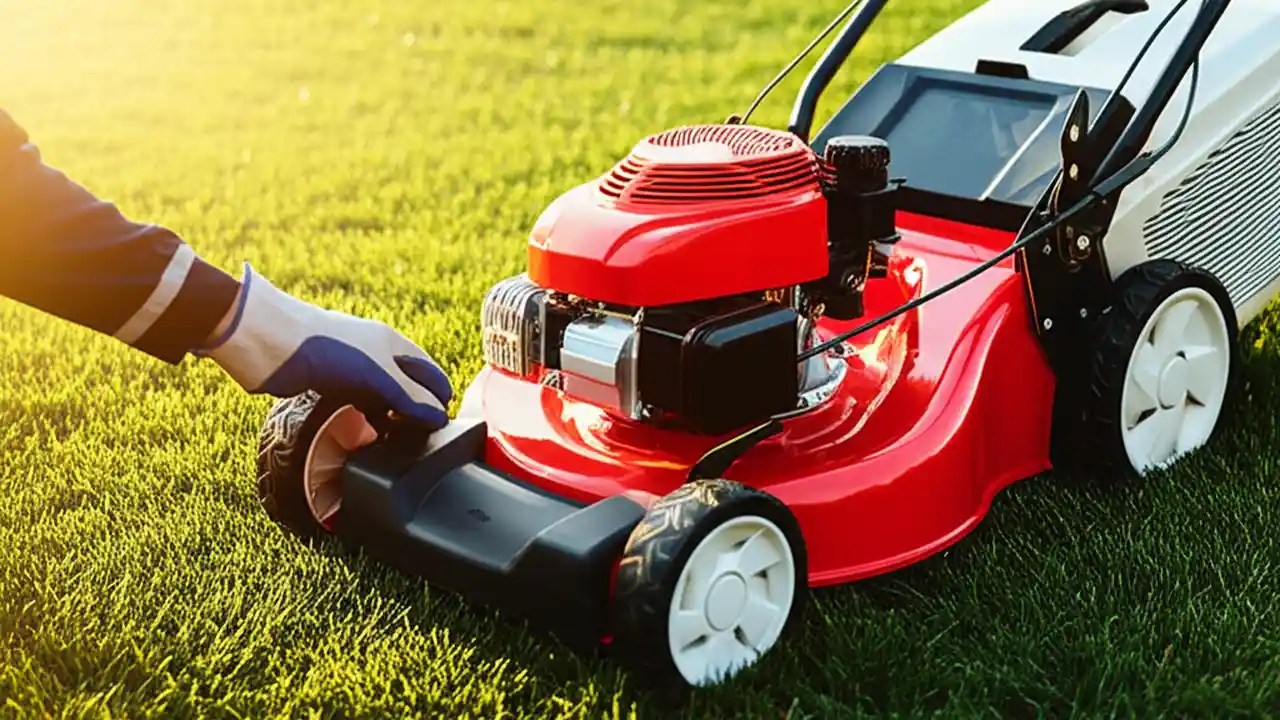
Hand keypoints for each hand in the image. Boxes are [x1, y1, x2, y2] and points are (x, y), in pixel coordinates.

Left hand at [200, 265, 451, 428]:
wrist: (269, 342)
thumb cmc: (327, 347)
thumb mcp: (379, 374)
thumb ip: (410, 397)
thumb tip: (440, 418)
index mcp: (393, 344)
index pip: (430, 373)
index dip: (440, 398)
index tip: (445, 429)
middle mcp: (375, 354)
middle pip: (407, 387)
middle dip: (417, 411)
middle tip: (422, 442)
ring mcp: (351, 369)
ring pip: (382, 398)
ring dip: (391, 418)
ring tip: (397, 445)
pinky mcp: (327, 382)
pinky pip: (356, 404)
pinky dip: (366, 420)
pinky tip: (366, 436)